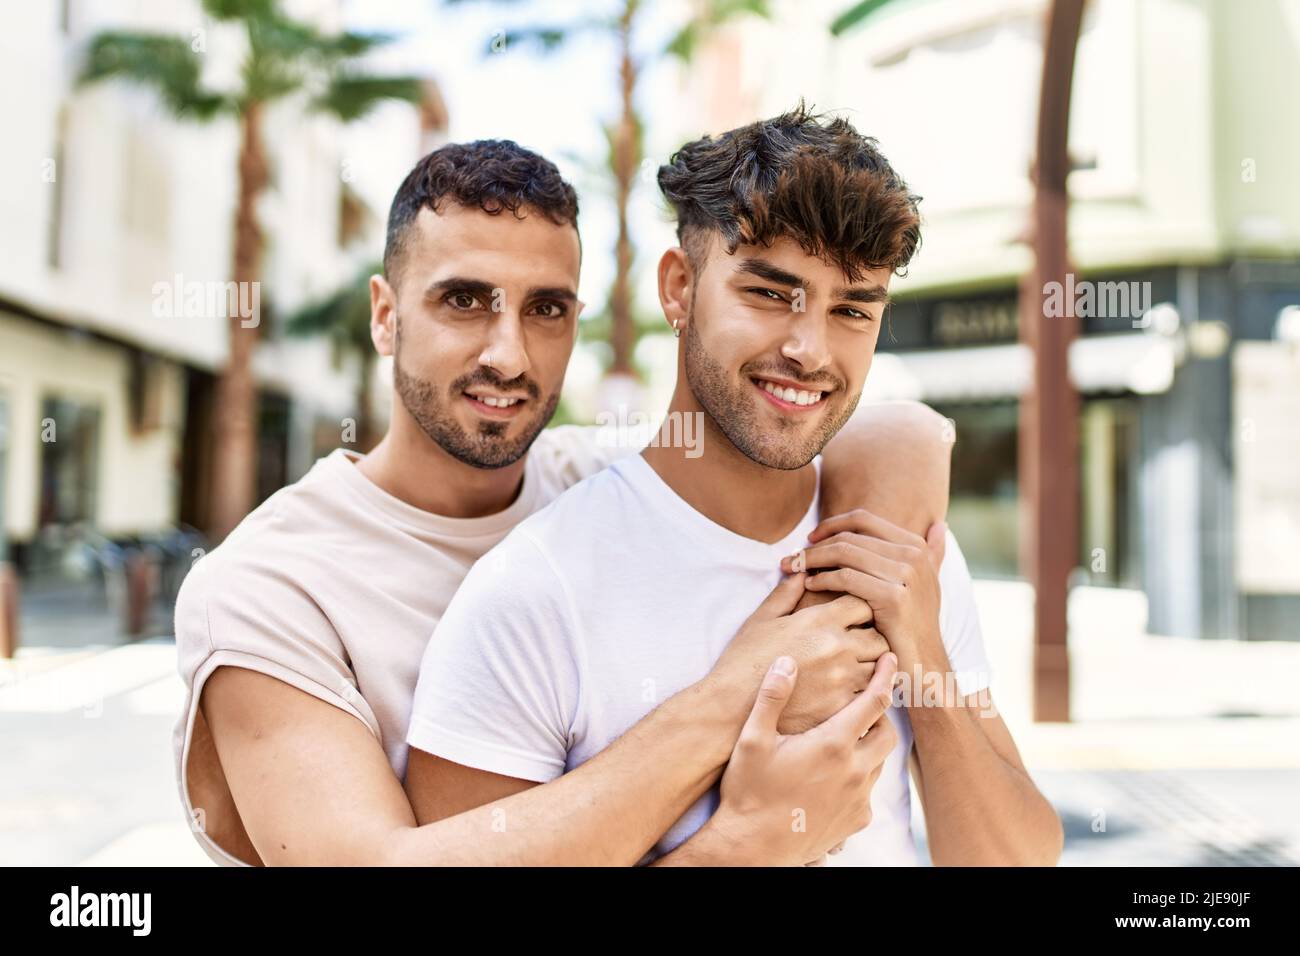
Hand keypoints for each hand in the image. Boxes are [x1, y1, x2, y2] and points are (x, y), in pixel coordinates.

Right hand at [708, 572, 890, 734]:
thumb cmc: (743, 659)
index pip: (865, 604)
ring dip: (875, 669)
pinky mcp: (841, 708)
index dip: (863, 609)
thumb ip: (787, 593)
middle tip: (863, 646)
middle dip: (875, 639)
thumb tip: (802, 572)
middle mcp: (838, 648)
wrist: (732, 705)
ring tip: (861, 671)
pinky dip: (866, 695)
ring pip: (881, 670)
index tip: (855, 618)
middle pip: (880, 637)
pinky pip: (871, 699)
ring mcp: (842, 679)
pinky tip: (854, 695)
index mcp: (821, 621)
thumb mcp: (762, 619)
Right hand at [709, 652, 899, 865]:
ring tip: (841, 742)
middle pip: (889, 733)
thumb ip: (772, 697)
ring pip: (879, 763)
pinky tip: (833, 778)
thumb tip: (786, 661)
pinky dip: (859, 778)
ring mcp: (858, 799)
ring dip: (868, 747)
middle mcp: (854, 771)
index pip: (874, 701)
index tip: (891, 660)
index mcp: (833, 744)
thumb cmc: (749, 792)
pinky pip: (869, 792)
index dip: (886, 676)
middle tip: (862, 706)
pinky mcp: (855, 821)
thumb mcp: (752, 739)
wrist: (753, 849)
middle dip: (881, 716)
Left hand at [781, 510, 946, 678]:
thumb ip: (931, 554)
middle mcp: (913, 555)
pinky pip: (846, 578)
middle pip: (849, 537)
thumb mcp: (928, 583)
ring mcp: (906, 575)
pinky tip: (808, 585)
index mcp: (916, 546)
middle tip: (790, 557)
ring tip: (792, 569)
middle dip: (814, 546)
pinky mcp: (894, 597)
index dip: (830, 525)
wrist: (925, 663)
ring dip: (811, 560)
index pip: (863, 519)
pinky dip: (822, 578)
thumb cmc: (914, 625)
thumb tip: (938, 525)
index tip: (809, 538)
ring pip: (844, 554)